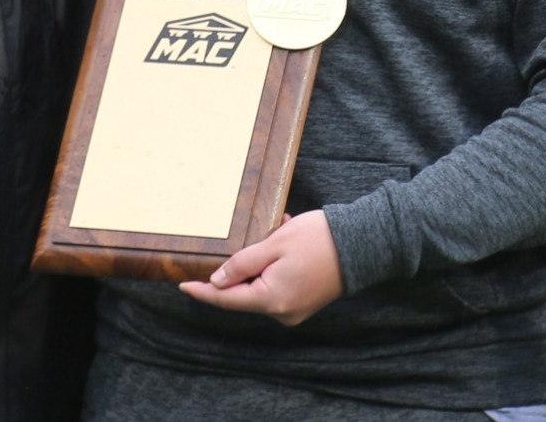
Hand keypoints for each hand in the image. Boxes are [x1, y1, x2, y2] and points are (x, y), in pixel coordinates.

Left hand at [179, 210, 344, 324]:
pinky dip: (274, 268)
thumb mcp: (274, 244)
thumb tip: (217, 281)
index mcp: (272, 300)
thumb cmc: (319, 240)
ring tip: (275, 233)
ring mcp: (295, 310)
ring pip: (262, 288)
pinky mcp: (305, 303)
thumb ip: (241, 264)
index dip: (202, 292)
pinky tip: (284, 244)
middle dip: (241, 267)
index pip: (226, 299)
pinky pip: (278, 287)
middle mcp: (283, 312)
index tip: (182, 285)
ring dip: (260, 263)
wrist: (364, 244)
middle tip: (249, 239)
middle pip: (245, 293)